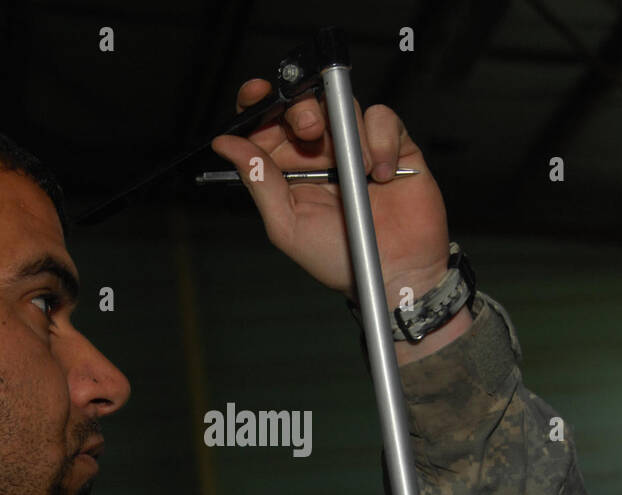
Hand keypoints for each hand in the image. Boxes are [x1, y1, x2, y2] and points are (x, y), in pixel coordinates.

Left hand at [211, 78, 452, 310]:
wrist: (396, 272)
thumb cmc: (339, 259)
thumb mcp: (287, 225)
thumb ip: (260, 181)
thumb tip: (225, 145)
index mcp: (289, 168)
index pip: (268, 123)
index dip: (259, 103)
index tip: (257, 94)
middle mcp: (321, 152)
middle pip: (304, 103)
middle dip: (302, 108)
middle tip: (309, 128)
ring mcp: (356, 146)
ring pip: (343, 105)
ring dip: (346, 132)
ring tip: (358, 172)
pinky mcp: (392, 143)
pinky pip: (382, 117)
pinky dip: (381, 140)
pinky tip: (382, 174)